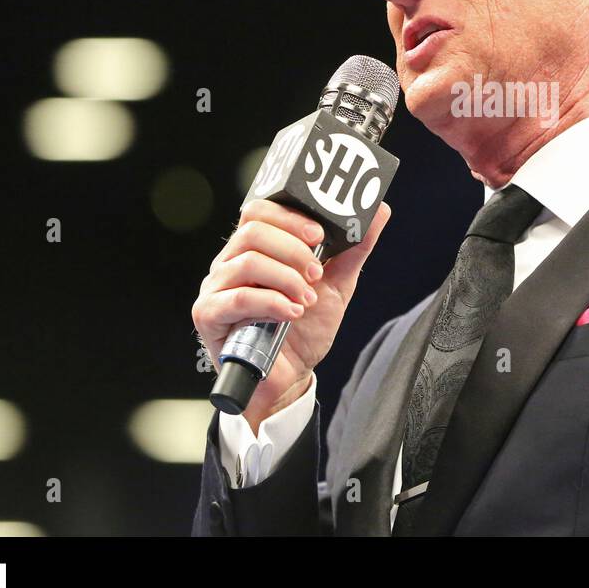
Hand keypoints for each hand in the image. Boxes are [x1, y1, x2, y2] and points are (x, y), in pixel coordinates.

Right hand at [192, 200, 391, 431]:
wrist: (291, 376)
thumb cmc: (306, 327)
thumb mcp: (337, 284)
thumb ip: (354, 248)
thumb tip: (379, 211)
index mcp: (255, 247)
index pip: (260, 211)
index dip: (290, 217)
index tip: (319, 235)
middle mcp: (230, 262)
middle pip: (253, 231)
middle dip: (294, 250)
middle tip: (317, 274)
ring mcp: (216, 288)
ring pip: (248, 263)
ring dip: (287, 279)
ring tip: (307, 300)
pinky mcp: (208, 316)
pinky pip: (238, 299)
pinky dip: (272, 303)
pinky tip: (292, 313)